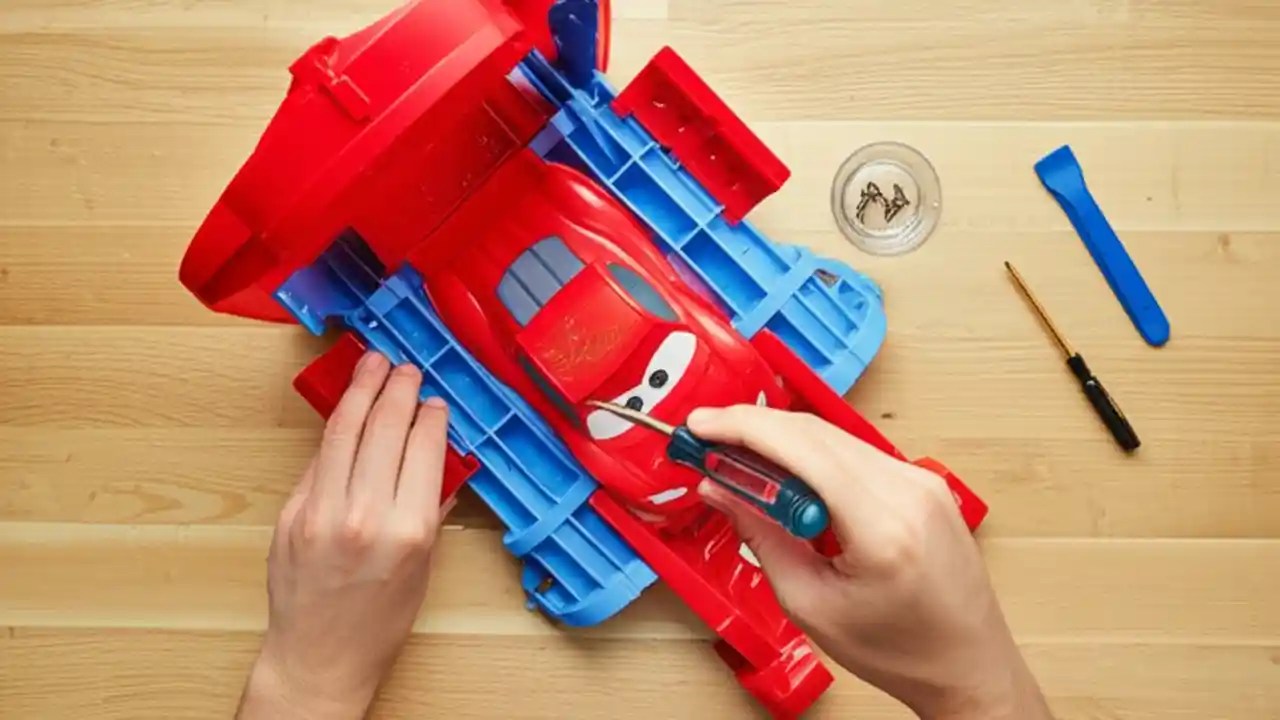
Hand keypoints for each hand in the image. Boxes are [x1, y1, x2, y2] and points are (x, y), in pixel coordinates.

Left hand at [238, 353, 451, 719]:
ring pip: (343, 430)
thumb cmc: (379, 620)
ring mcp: (322, 511)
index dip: (430, 415)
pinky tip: (347, 411)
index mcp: (409, 529)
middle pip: (383, 427)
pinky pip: (318, 459)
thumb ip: (429, 505)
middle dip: (396, 389)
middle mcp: (365, 515)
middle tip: (404, 368)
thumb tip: (437, 457)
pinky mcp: (292, 512)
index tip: (434, 401)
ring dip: (360, 390)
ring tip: (371, 365)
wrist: (321, 656)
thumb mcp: (424, 565)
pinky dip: (336, 430)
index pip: (424, 447)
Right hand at [688, 406, 1050, 719]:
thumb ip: (761, 538)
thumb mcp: (810, 605)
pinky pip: (855, 452)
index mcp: (884, 528)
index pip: (802, 449)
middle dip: (752, 429)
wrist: (967, 666)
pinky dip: (811, 456)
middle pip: (815, 433)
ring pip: (833, 437)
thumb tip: (721, 489)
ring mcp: (922, 481)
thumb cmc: (901, 651)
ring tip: (736, 462)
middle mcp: (911, 492)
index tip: (701, 425)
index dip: (743, 427)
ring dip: (780, 442)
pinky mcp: (924, 482)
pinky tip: (784, 475)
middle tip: (705, 441)